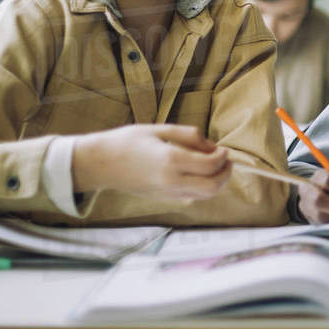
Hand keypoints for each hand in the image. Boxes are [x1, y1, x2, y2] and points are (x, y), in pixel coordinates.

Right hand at [72, 125, 230, 199]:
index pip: (210, 165)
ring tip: (217, 167)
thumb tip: (212, 146)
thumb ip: (189, 136)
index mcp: (171, 160)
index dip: (223, 157)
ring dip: (217, 183)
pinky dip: (203, 188)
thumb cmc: (128, 141)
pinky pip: (191, 197)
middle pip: (212, 187)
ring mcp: (167, 193)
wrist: (101, 163)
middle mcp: (171, 181)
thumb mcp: (160, 129)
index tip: (224, 149)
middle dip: (225, 174)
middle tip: (227, 161)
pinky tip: (200, 174)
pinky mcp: (163, 199)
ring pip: (204, 196)